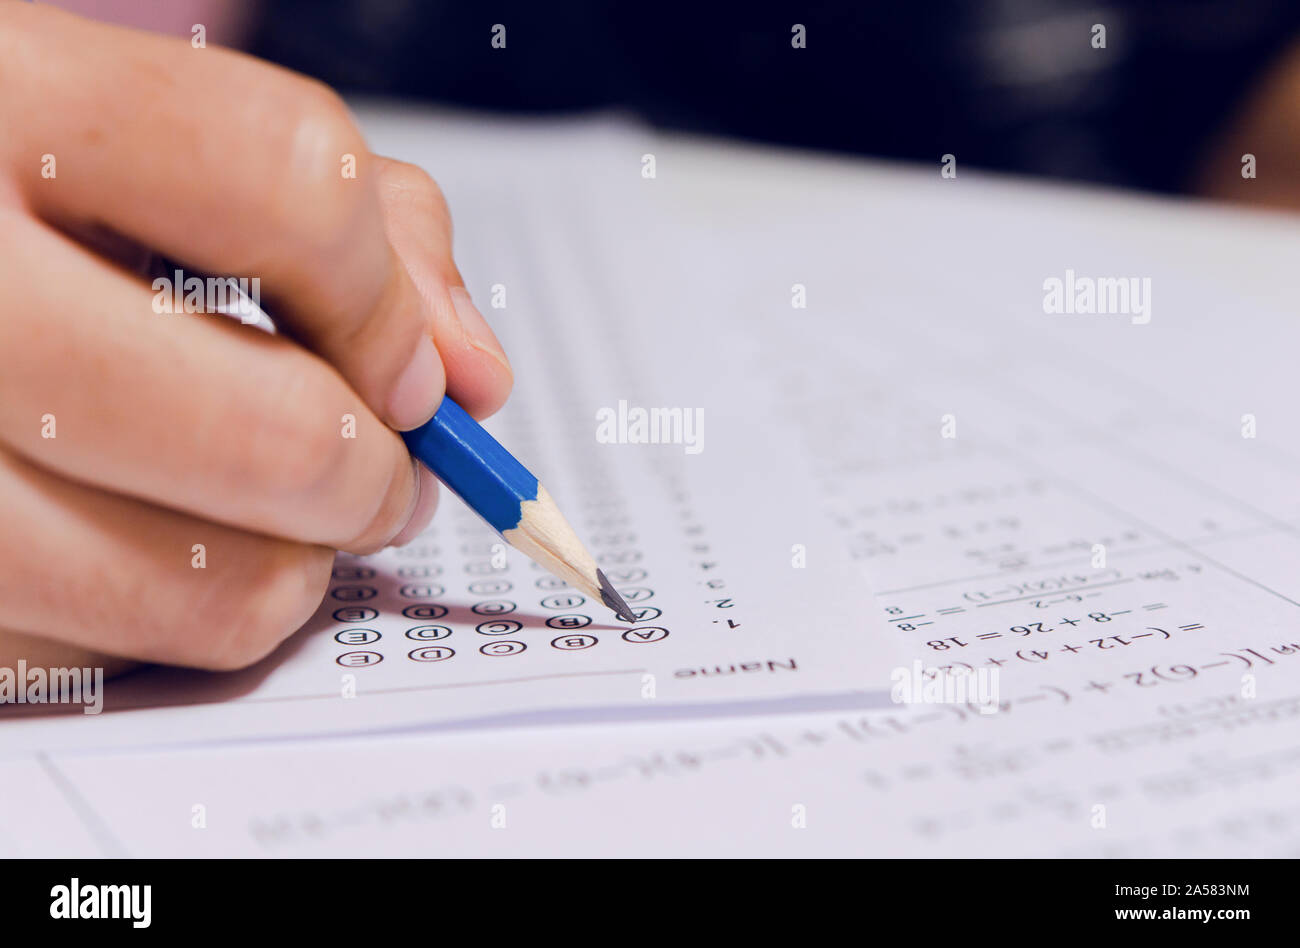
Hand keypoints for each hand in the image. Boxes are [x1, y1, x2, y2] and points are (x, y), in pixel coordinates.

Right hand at [0, 4, 511, 671]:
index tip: (414, 374)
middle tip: (379, 477)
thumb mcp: (175, 157)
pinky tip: (150, 543)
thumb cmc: (36, 210)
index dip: (388, 299)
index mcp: (17, 107)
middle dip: (372, 476)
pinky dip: (180, 618)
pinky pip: (123, 654)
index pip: (289, 186)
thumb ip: (363, 225)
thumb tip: (471, 376)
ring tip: (267, 519)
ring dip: (293, 568)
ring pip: (212, 583)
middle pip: (276, 432)